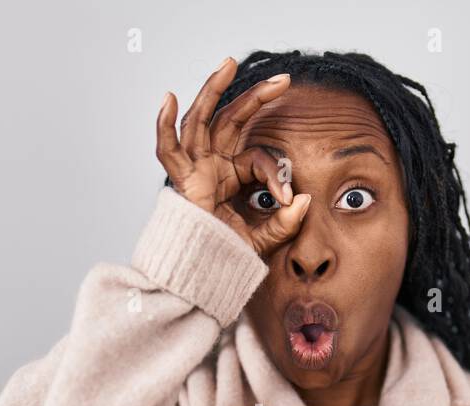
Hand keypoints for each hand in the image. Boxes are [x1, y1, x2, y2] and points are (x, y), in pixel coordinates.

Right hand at [156, 56, 311, 256]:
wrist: (205, 278)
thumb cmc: (228, 257)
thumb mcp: (264, 238)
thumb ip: (285, 222)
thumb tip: (305, 199)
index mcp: (231, 176)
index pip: (258, 158)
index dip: (274, 173)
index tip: (286, 198)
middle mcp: (212, 165)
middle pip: (231, 120)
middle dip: (255, 97)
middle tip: (282, 80)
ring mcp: (194, 169)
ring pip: (201, 120)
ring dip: (213, 90)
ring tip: (229, 64)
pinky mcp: (181, 180)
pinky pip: (167, 150)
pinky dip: (164, 125)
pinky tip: (167, 98)